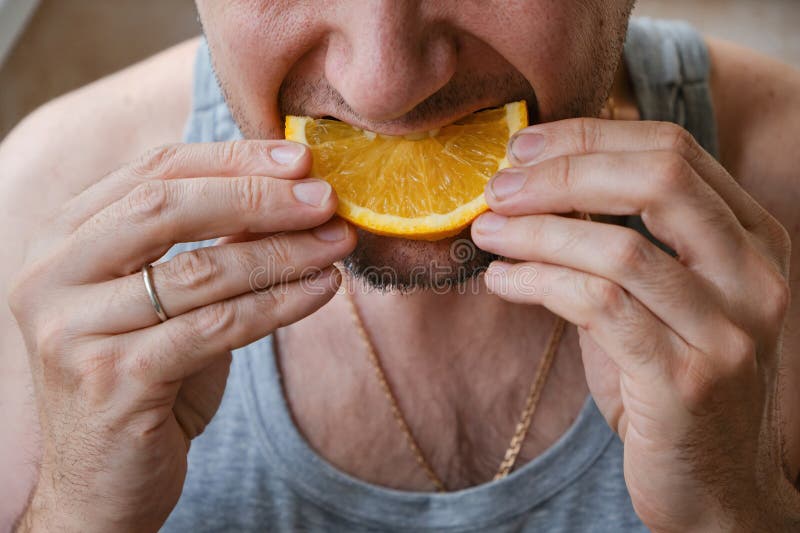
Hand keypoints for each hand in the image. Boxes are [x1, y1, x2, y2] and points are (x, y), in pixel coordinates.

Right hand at [9, 140, 355, 531]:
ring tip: (338, 242)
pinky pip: (215, 327)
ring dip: (282, 252)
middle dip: (258, 196)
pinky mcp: (112, 380)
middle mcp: (50, 275)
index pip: (151, 171)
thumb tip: (288, 190)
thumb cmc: (143, 379)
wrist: (103, 482)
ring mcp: (74, 329)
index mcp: (61, 239)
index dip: (231, 158)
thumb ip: (206, 243)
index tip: (300, 157)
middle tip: (326, 197)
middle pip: (165, 207)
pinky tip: (322, 289)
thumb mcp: (165, 300)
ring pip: (199, 271)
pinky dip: (278, 304)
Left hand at [471, 119, 797, 531]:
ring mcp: (729, 329)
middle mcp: (755, 275)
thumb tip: (536, 183)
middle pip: (659, 179)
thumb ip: (619, 238)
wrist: (711, 481)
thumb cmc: (667, 378)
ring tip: (487, 232)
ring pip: (621, 247)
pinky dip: (538, 282)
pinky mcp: (688, 380)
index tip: (523, 146)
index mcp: (752, 238)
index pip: (674, 150)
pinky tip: (501, 281)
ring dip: (536, 232)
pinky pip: (599, 306)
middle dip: (564, 172)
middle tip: (498, 187)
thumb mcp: (656, 297)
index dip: (591, 136)